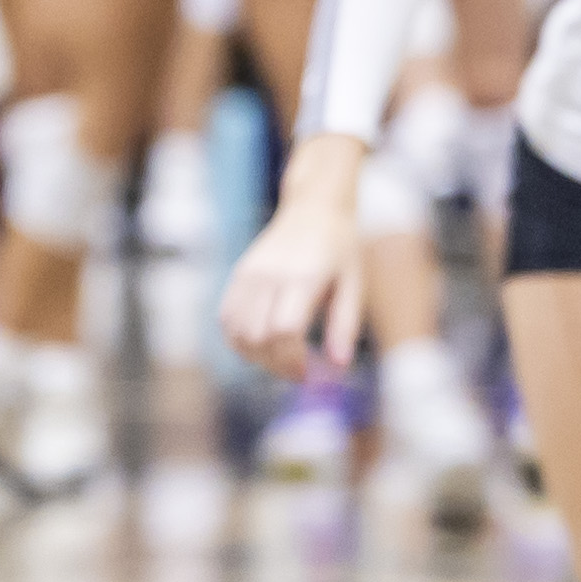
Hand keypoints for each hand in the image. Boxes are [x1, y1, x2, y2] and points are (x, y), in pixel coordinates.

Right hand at [219, 135, 366, 381]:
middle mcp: (271, 274)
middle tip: (297, 370)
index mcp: (304, 276)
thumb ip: (346, 324)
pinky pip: (226, 316)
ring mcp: (250, 273)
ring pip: (237, 330)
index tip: (307, 373)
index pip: (285, 329)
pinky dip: (237, 339)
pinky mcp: (239, 274)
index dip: (292, 359)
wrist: (314, 207)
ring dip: (255, 356)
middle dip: (276, 364)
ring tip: (279, 359)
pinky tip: (259, 346)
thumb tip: (339, 366)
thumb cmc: (340, 248)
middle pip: (258, 335)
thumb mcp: (354, 284)